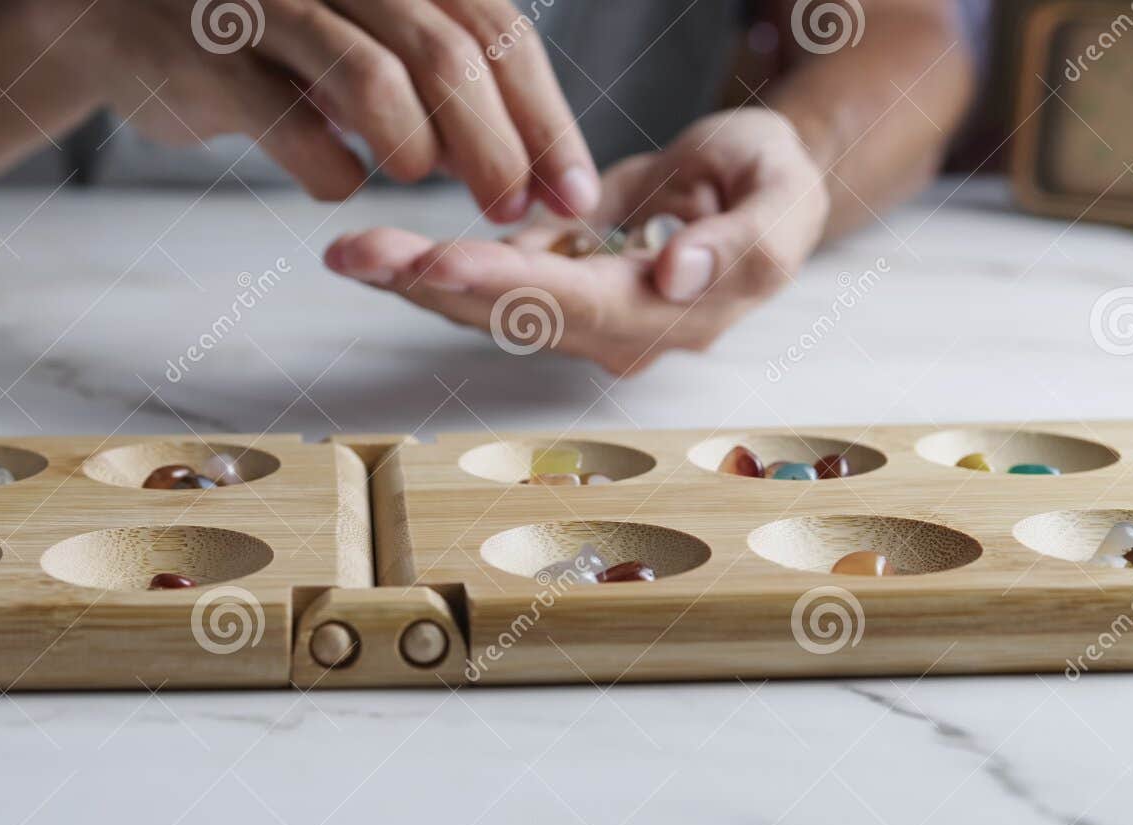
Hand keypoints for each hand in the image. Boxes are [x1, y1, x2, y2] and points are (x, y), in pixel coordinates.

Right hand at [96, 0, 598, 218]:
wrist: (116, 15)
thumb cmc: (265, 32)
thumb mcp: (362, 28)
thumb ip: (439, 75)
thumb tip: (526, 162)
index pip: (494, 25)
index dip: (543, 114)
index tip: (570, 191)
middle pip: (447, 53)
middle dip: (497, 148)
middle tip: (509, 212)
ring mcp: (266, 0)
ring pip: (375, 78)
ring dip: (415, 150)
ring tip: (415, 181)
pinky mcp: (208, 52)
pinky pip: (289, 121)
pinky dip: (328, 168)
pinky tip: (336, 180)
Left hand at [323, 109, 830, 375]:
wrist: (753, 190)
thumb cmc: (770, 185)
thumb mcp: (782, 197)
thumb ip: (743, 243)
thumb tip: (678, 280)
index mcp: (666, 313)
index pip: (576, 304)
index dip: (507, 285)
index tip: (444, 260)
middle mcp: (610, 331)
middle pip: (509, 313)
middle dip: (431, 283)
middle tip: (360, 255)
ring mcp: (574, 315)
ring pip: (481, 305)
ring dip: (411, 280)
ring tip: (350, 252)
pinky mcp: (547, 289)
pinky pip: (478, 283)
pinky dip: (423, 268)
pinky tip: (370, 253)